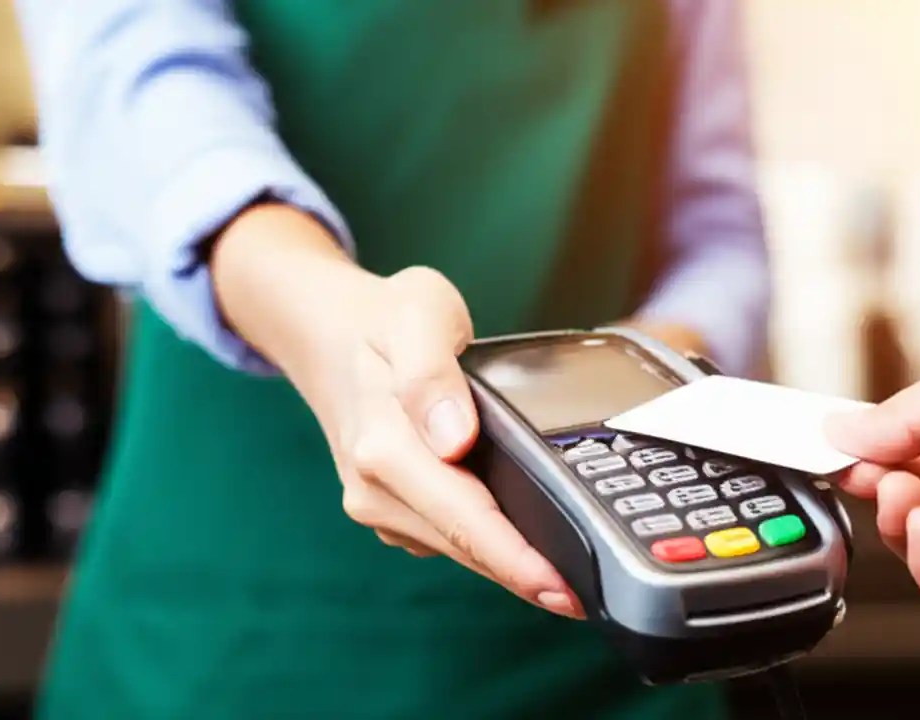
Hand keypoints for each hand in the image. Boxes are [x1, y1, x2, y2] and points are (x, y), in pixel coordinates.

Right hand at [209, 204, 581, 618]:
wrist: (332, 334)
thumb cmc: (387, 320)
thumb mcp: (418, 314)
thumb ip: (432, 373)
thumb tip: (454, 438)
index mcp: (384, 446)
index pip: (461, 517)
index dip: (514, 559)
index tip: (559, 587)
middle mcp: (375, 488)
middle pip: (464, 545)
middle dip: (524, 576)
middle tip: (587, 600)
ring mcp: (378, 505)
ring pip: (457, 548)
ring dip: (508, 566)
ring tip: (568, 581)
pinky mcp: (391, 509)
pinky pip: (447, 536)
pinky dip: (488, 543)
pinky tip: (525, 542)